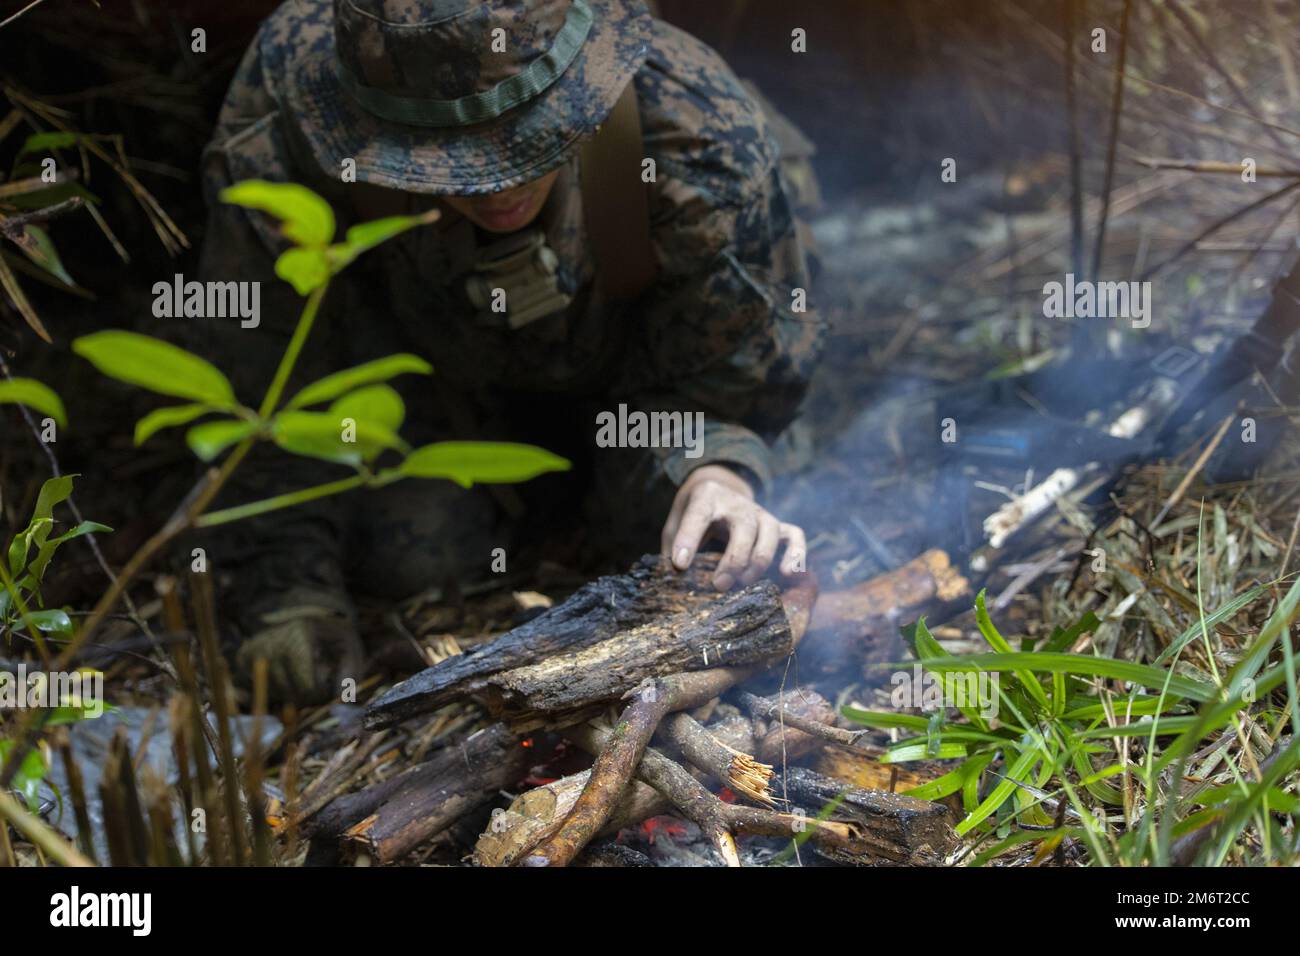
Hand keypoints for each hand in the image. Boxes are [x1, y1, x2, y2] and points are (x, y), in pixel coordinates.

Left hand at [660, 464, 805, 590]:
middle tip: (718, 585)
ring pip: (770, 534)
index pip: (699, 515)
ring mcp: (761, 513)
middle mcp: (738, 502)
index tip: (680, 565)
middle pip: (744, 529)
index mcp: (707, 496)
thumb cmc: (692, 516)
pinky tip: (788, 574)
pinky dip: (796, 554)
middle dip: (733, 561)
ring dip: (758, 563)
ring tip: (743, 583)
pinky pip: (795, 536)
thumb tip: (669, 583)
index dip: (689, 540)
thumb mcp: (674, 525)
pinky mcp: (777, 525)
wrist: (717, 490)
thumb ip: (671, 548)